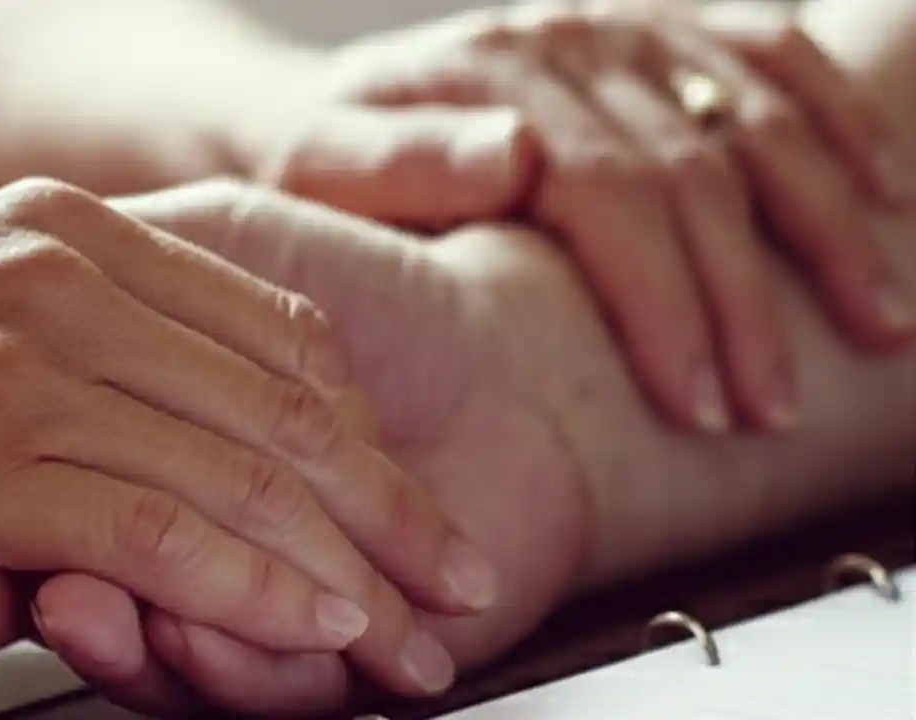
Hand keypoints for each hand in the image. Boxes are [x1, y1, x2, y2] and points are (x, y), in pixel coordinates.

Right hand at [0, 180, 590, 715]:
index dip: (364, 429)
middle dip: (384, 508)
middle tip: (449, 576)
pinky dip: (243, 585)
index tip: (413, 500)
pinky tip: (308, 625)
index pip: (276, 335)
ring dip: (338, 565)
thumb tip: (215, 406)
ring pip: (231, 469)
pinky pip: (147, 529)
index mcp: (78, 235)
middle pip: (280, 403)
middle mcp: (63, 279)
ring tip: (405, 631)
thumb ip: (96, 334)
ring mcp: (20, 365)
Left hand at [240, 5, 912, 432]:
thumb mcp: (321, 172)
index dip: (664, 303)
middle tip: (773, 408)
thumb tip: (513, 148)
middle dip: (746, 302)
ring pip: (755, 113)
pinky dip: (837, 120)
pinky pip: (770, 54)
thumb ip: (400, 166)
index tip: (697, 407)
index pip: (609, 194)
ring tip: (878, 327)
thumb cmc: (315, 168)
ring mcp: (620, 27)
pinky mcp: (656, 32)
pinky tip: (883, 191)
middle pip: (693, 172)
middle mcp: (567, 39)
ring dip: (825, 225)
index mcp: (488, 77)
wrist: (313, 112)